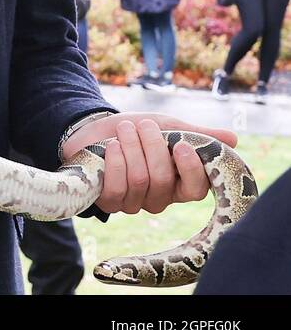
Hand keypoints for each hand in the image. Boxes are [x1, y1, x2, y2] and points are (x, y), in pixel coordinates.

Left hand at [61, 113, 237, 215]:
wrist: (95, 128)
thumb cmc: (136, 130)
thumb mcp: (168, 127)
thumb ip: (197, 134)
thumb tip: (233, 139)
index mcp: (180, 183)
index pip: (196, 189)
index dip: (191, 170)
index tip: (181, 145)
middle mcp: (159, 199)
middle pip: (163, 180)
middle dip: (152, 146)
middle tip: (143, 125)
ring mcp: (134, 203)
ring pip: (140, 181)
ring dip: (131, 148)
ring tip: (125, 130)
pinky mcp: (109, 203)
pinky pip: (116, 190)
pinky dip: (115, 163)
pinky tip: (112, 147)